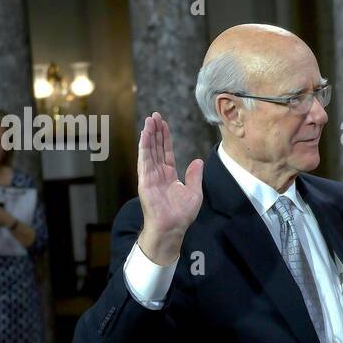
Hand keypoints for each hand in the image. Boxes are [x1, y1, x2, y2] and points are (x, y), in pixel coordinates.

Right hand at [135, 112, 203, 264]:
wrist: (172, 227)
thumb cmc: (182, 214)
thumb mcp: (194, 192)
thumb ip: (195, 175)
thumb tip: (198, 161)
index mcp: (169, 175)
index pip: (166, 152)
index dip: (164, 137)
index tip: (163, 123)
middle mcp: (158, 173)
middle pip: (155, 147)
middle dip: (155, 131)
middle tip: (154, 115)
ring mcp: (150, 176)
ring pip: (149, 151)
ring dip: (148, 135)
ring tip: (149, 120)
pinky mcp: (145, 181)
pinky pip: (144, 160)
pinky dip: (144, 147)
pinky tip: (144, 135)